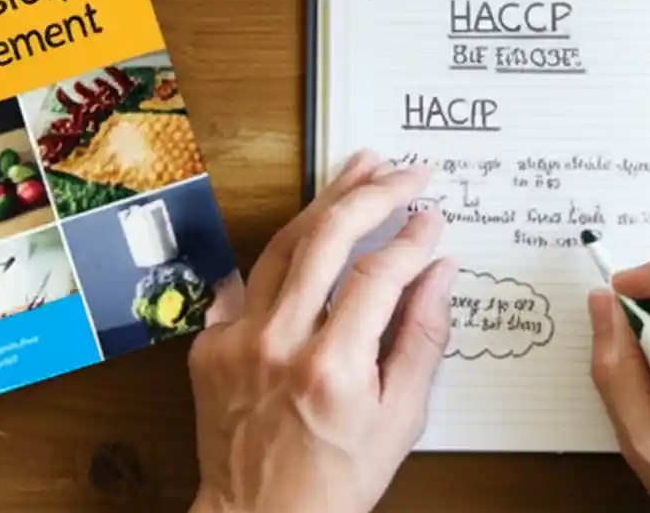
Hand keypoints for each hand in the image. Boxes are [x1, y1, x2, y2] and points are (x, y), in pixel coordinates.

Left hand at [187, 150, 455, 512]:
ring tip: (360, 170)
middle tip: (405, 172)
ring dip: (325, 201)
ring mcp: (236, 339)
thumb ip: (422, 338)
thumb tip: (439, 272)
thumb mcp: (400, 419)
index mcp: (331, 368)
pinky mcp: (210, 342)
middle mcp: (277, 343)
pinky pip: (248, 277)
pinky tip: (307, 223)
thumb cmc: (335, 479)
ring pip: (283, 243)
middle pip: (327, 238)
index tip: (431, 218)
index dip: (412, 236)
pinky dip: (282, 249)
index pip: (379, 274)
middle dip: (373, 193)